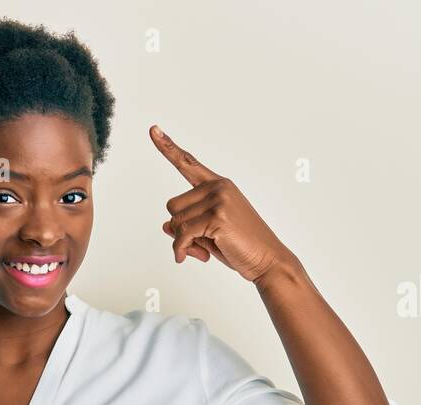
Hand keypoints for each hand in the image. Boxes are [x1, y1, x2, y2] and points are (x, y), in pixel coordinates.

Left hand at [150, 124, 294, 282]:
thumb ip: (187, 225)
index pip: (188, 163)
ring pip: (175, 221)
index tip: (153, 130)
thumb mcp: (209, 233)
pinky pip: (183, 235)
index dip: (168, 147)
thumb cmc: (240, 245)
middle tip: (198, 243)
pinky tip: (196, 257)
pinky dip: (183, 249)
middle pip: (172, 205)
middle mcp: (218, 187)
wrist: (267, 259)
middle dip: (179, 228)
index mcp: (218, 185)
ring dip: (182, 242)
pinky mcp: (217, 216)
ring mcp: (219, 200)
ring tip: (203, 250)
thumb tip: (165, 226)